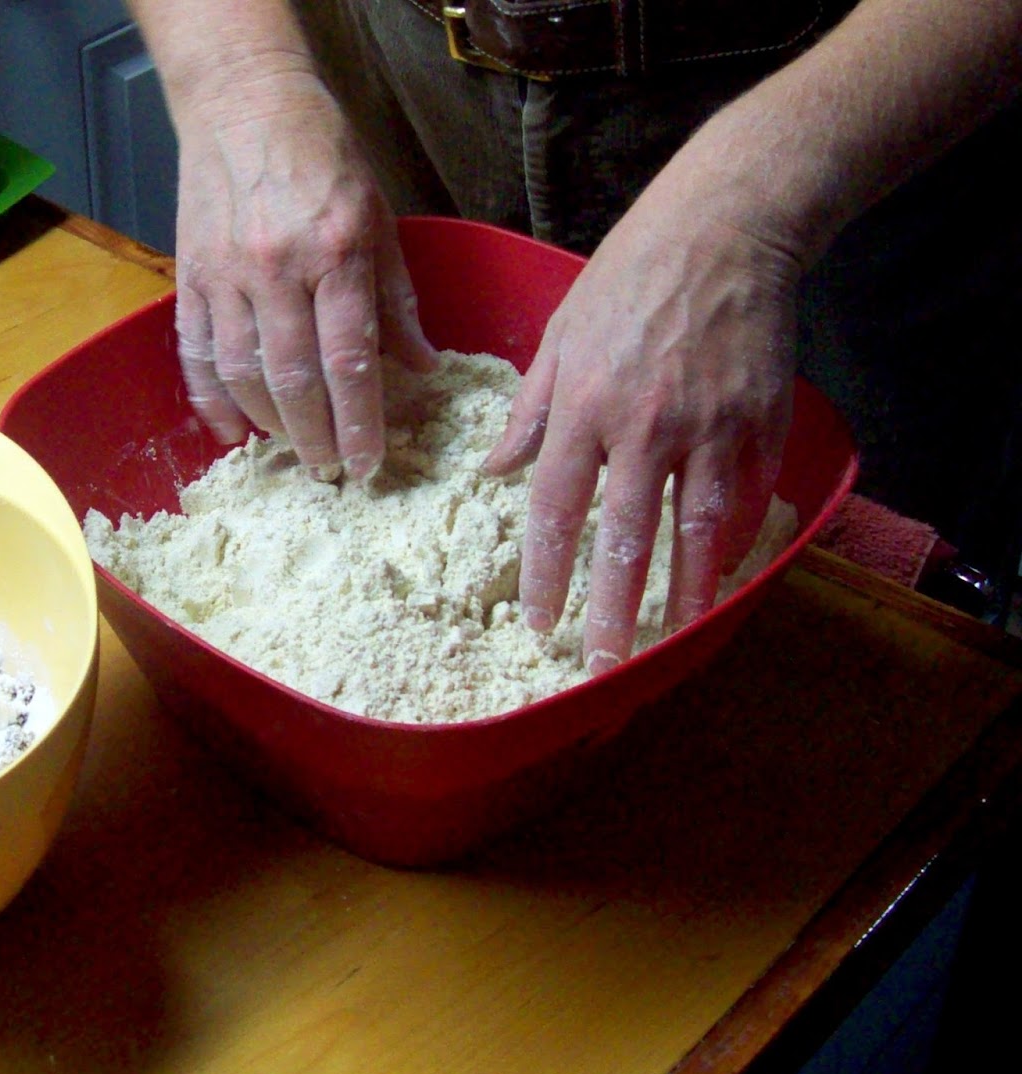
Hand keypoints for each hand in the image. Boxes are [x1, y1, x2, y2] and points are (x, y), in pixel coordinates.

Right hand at [171, 72, 434, 479]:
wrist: (243, 101)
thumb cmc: (322, 155)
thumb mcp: (378, 217)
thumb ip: (397, 299)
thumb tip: (422, 367)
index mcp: (335, 253)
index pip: (350, 361)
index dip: (359, 422)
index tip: (367, 465)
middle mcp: (277, 268)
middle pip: (295, 379)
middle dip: (315, 436)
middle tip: (330, 469)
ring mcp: (226, 274)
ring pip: (243, 372)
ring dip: (268, 421)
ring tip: (293, 446)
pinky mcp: (189, 274)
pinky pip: (195, 352)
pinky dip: (211, 399)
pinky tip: (231, 431)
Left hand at [484, 198, 799, 673]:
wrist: (725, 225)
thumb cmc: (629, 274)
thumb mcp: (559, 335)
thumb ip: (530, 411)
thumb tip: (495, 471)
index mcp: (584, 405)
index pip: (558, 509)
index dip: (549, 573)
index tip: (541, 622)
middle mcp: (644, 424)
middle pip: (627, 536)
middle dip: (614, 608)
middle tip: (603, 663)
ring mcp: (711, 424)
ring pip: (697, 528)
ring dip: (685, 591)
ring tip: (674, 638)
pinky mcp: (761, 417)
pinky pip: (748, 494)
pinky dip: (736, 539)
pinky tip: (723, 575)